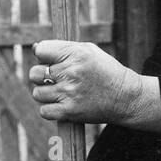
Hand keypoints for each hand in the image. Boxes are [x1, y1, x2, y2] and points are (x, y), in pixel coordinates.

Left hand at [30, 41, 160, 130]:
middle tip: (56, 79)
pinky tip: (61, 105)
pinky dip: (50, 110)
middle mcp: (71, 72)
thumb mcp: (89, 51)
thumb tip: (35, 48)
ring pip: (37, 93)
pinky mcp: (70, 112)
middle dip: (41, 76)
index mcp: (76, 54)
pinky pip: (44, 111)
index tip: (52, 61)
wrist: (126, 97)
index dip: (44, 56)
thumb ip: (63, 48)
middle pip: (34, 73)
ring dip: (46, 94)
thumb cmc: (105, 72)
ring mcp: (69, 93)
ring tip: (60, 93)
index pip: (41, 51)